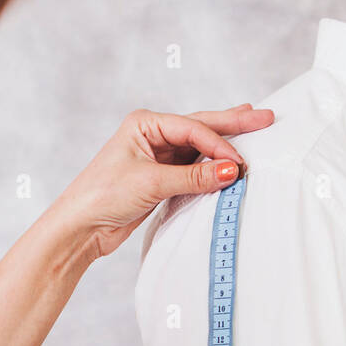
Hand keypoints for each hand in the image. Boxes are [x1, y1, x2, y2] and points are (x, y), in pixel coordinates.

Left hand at [53, 105, 274, 260]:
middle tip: (265, 118)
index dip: (218, 144)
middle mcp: (152, 134)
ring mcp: (156, 156)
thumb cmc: (102, 196)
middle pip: (200, 127)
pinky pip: (193, 168)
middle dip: (233, 124)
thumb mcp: (151, 183)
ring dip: (224, 143)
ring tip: (254, 125)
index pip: (193, 128)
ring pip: (198, 147)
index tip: (239, 163)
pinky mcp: (159, 178)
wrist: (80, 227)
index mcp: (145, 123)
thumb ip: (193, 177)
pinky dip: (211, 166)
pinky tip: (229, 159)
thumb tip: (232, 171)